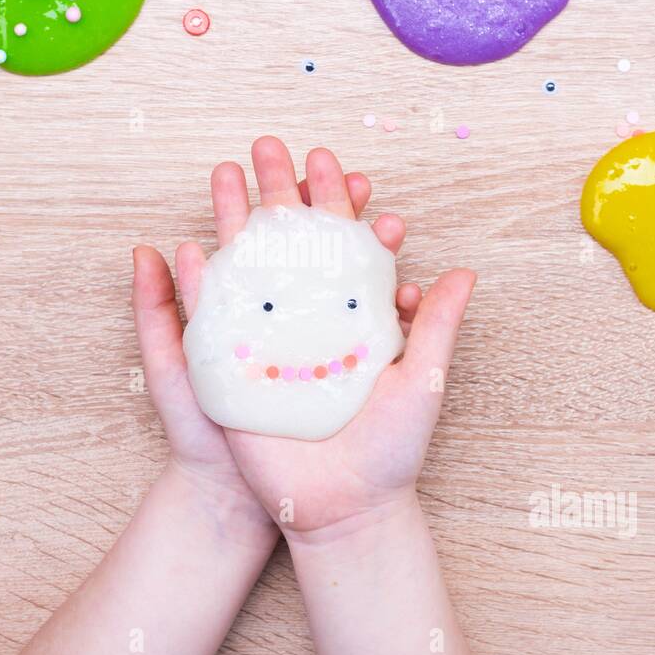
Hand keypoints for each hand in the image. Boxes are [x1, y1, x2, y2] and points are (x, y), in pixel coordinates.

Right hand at [175, 136, 475, 537]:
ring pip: (246, 271)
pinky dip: (201, 287)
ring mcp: (269, 342)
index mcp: (352, 314)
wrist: (346, 509)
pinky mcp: (237, 372)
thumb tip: (463, 272)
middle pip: (288, 244)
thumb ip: (440, 328)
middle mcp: (308, 319)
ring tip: (222, 177)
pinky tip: (191, 248)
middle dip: (277, 193)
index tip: (327, 160)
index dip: (334, 201)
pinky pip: (213, 323)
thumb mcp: (425, 381)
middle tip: (266, 145)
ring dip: (233, 223)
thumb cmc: (391, 449)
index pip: (341, 243)